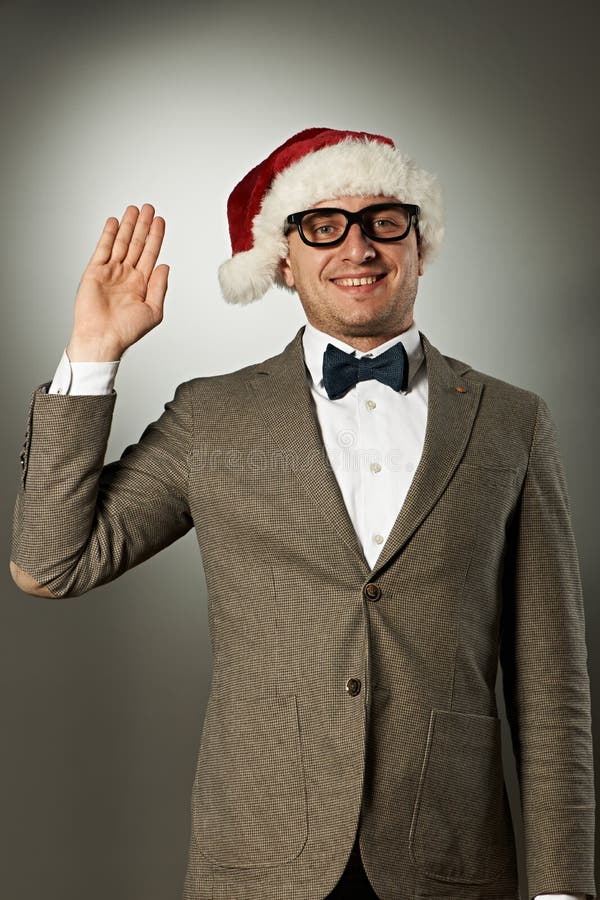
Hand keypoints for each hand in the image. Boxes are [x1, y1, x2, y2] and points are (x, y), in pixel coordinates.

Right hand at [67, 204, 168, 360]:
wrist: (102, 337)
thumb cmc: (126, 330)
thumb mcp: (153, 310)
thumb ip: (160, 287)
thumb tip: (165, 266)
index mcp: (141, 284)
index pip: (150, 254)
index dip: (156, 237)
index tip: (160, 221)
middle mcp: (126, 275)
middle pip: (137, 244)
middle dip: (143, 226)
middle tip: (149, 208)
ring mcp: (111, 272)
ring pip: (121, 243)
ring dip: (128, 226)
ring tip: (134, 209)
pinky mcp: (95, 271)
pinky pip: (103, 248)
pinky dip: (109, 234)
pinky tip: (114, 222)